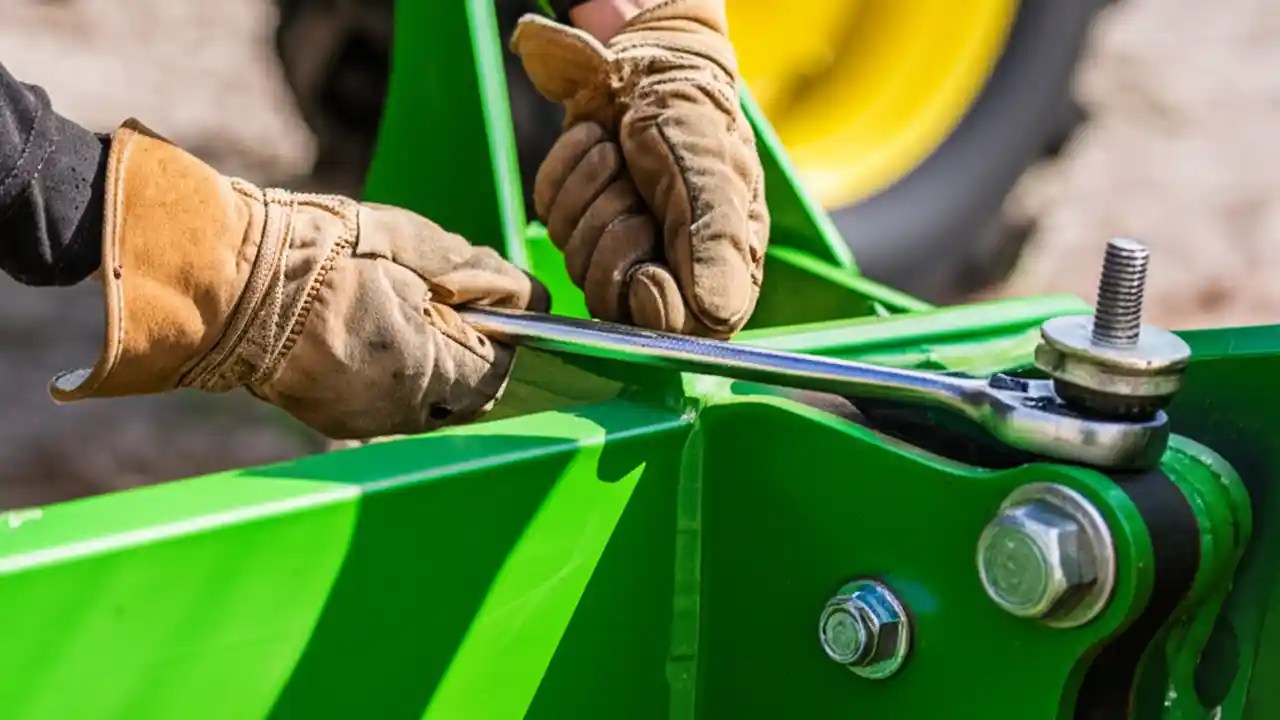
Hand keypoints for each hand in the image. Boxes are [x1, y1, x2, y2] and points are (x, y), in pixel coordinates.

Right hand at [50, 119, 547, 438]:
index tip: (496, 309)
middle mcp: (400, 408)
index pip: (498, 371)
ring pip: (429, 404)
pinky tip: (377, 339)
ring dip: (437, 369)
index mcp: (425, 366)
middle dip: (474, 356)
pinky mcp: (333, 417)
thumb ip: (479, 274)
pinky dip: (398, 377)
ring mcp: (363, 418)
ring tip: (411, 319)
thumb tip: (529, 295)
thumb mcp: (412, 246)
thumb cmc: (318, 254)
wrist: (224, 284)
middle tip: (454, 310)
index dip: (507, 339)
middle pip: (468, 396)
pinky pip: (389, 405)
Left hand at [512, 0, 767, 339]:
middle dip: (615, 239)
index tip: (646, 273)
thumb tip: (716, 315)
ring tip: (619, 158)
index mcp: (717, 270)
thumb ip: (715, 244)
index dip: (653, 310)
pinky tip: (596, 147)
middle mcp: (666, 268)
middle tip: (634, 194)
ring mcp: (615, 246)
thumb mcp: (711, 172)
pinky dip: (567, 174)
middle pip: (613, 304)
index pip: (679, 334)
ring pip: (575, 261)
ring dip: (591, 198)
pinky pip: (550, 217)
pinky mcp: (576, 218)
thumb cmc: (693, 113)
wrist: (649, 61)